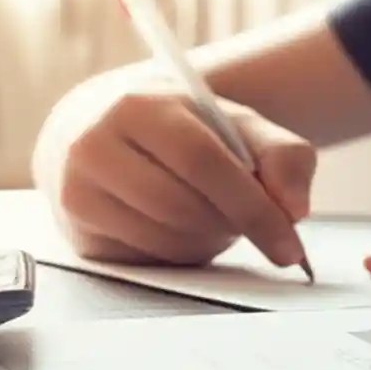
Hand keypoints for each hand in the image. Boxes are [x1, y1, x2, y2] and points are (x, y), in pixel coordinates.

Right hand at [33, 63, 316, 266]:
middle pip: (181, 209)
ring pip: (165, 242)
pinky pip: (147, 263)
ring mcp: (77, 193)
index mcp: (137, 106)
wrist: (97, 129)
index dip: (252, 207)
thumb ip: (283, 155)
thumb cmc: (177, 128)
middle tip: (248, 224)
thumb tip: (293, 211)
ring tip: (211, 217)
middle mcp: (93, 147)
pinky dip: (179, 255)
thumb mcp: (234, 124)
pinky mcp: (77, 235)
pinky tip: (178, 228)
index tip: (290, 247)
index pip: (201, 162)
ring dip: (206, 242)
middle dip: (229, 226)